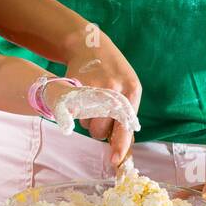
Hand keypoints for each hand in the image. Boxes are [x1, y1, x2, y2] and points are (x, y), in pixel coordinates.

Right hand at [62, 22, 141, 166]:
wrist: (89, 44)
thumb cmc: (112, 70)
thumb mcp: (127, 85)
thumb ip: (126, 112)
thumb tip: (122, 145)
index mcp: (132, 90)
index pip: (126, 126)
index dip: (119, 145)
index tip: (115, 160)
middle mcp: (114, 89)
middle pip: (100, 130)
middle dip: (97, 128)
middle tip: (98, 113)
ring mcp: (94, 86)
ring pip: (86, 123)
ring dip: (86, 119)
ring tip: (89, 101)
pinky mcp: (76, 85)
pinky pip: (74, 113)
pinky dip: (74, 112)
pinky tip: (79, 100)